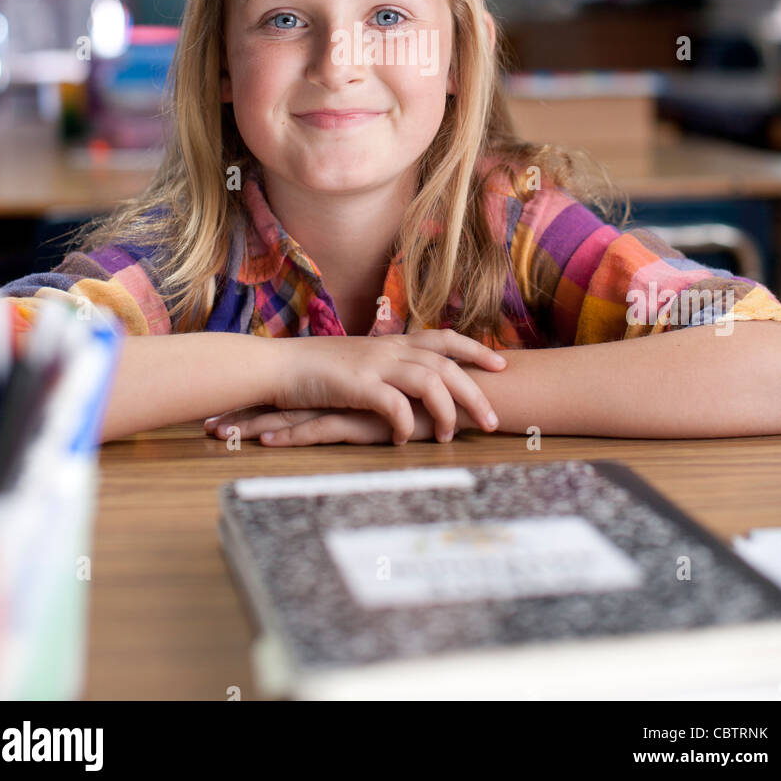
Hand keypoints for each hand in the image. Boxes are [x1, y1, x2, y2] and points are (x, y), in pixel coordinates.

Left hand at [204, 400, 437, 445]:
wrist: (462, 394)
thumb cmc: (433, 400)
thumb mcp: (397, 406)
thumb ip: (379, 408)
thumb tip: (361, 418)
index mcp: (342, 392)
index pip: (294, 397)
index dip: (258, 404)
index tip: (226, 412)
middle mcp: (338, 395)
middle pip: (279, 404)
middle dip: (241, 414)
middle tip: (204, 424)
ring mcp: (345, 406)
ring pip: (290, 416)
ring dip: (251, 425)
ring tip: (216, 432)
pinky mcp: (358, 419)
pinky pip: (316, 431)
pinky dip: (289, 437)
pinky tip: (264, 440)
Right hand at [225, 329, 507, 444]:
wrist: (278, 366)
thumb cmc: (318, 369)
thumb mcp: (360, 361)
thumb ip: (388, 367)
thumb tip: (415, 381)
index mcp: (392, 342)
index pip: (443, 338)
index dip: (474, 348)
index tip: (502, 362)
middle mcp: (388, 349)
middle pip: (446, 364)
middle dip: (475, 391)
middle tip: (492, 420)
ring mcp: (374, 365)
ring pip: (428, 381)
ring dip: (445, 410)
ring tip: (449, 437)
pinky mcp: (357, 385)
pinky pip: (394, 405)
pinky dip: (405, 424)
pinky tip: (404, 442)